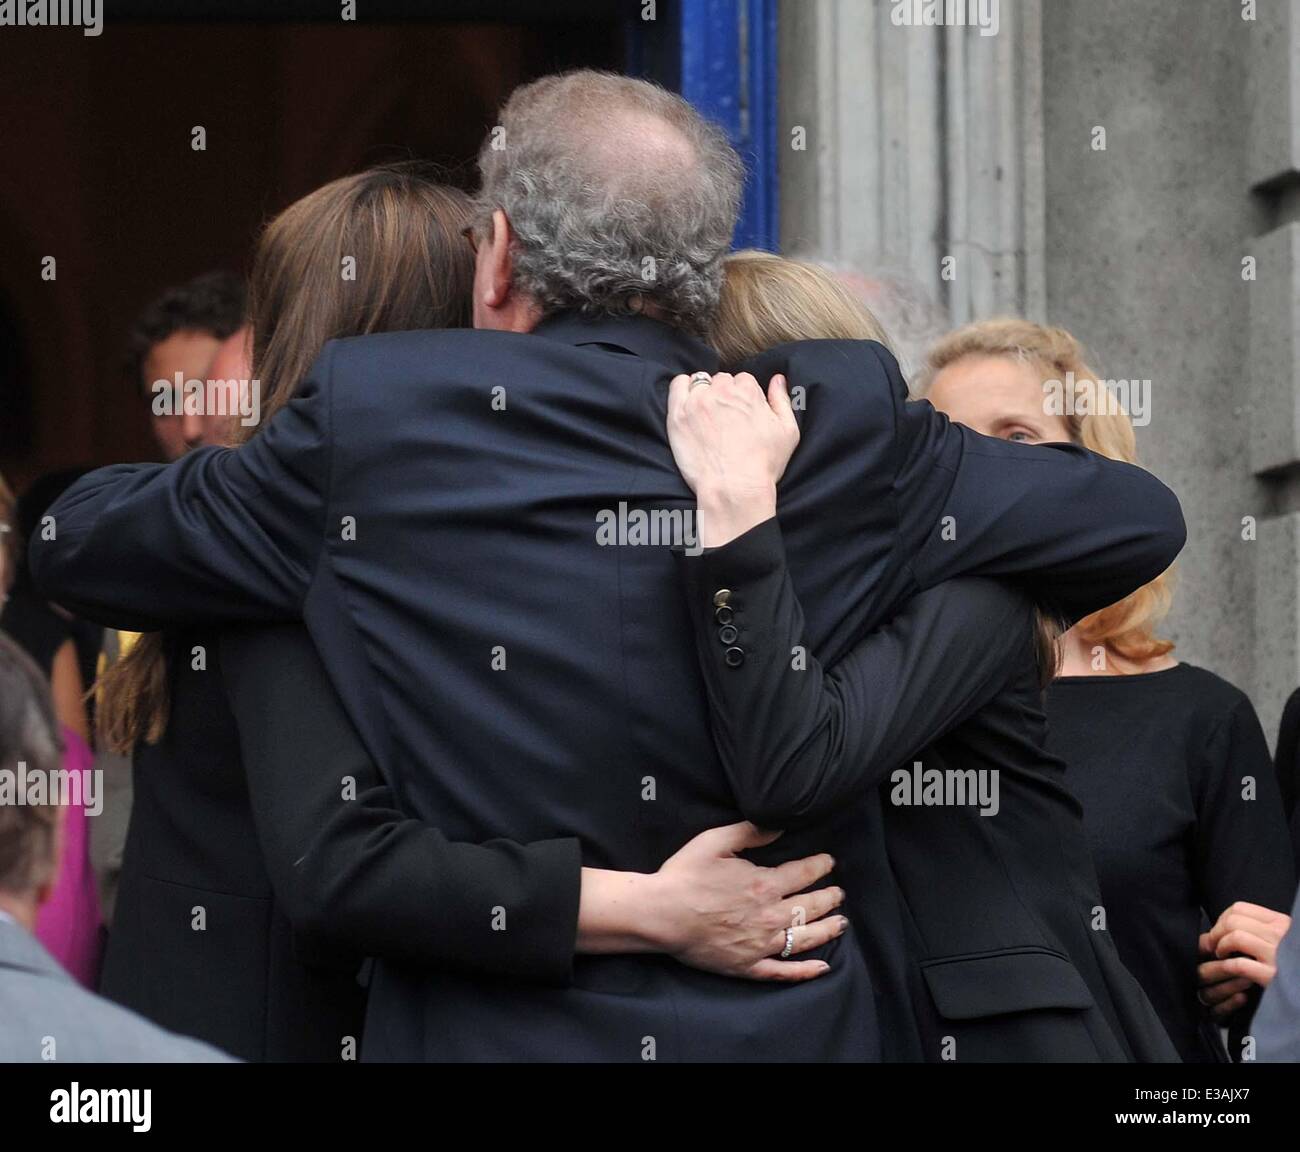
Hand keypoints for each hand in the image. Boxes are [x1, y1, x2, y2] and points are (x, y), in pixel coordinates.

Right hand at [648, 821, 846, 981]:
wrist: (661, 914)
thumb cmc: (685, 875)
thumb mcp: (715, 841)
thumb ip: (750, 832)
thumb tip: (780, 827)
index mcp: (764, 883)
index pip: (803, 873)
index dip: (820, 866)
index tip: (830, 862)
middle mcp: (769, 915)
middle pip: (810, 906)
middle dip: (829, 898)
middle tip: (839, 893)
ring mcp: (761, 944)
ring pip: (805, 938)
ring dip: (827, 929)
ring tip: (841, 924)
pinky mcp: (748, 966)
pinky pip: (783, 972)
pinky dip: (805, 971)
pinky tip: (822, 968)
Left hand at [667, 372, 799, 547]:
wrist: (734, 489)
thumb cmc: (764, 464)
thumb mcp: (788, 432)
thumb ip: (782, 400)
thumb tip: (778, 379)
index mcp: (748, 391)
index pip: (743, 380)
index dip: (743, 397)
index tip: (740, 414)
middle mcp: (722, 390)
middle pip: (721, 381)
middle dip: (723, 394)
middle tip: (723, 419)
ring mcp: (697, 401)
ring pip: (699, 383)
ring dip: (703, 392)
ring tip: (705, 414)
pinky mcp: (678, 414)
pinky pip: (677, 386)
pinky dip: (682, 389)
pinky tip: (688, 403)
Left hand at [1196, 901, 1292, 1018]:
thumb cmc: (1291, 962)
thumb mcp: (1282, 938)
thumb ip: (1259, 928)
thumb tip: (1222, 924)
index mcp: (1282, 923)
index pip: (1240, 908)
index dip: (1222, 919)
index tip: (1220, 931)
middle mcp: (1281, 935)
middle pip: (1232, 921)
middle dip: (1216, 933)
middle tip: (1213, 945)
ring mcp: (1277, 956)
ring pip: (1234, 937)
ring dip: (1220, 946)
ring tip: (1221, 955)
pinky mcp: (1273, 976)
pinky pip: (1239, 964)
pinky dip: (1226, 965)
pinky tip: (1228, 968)